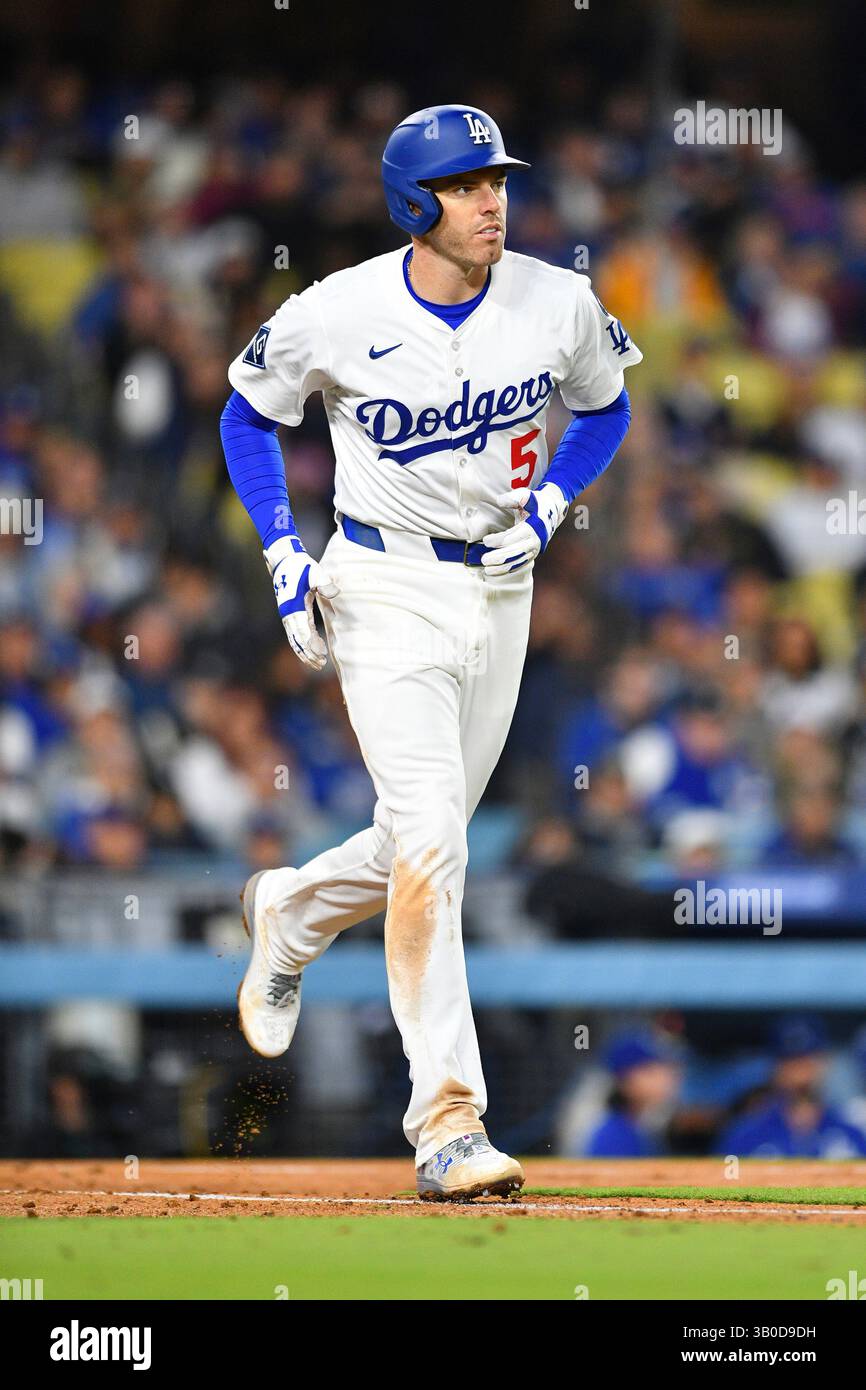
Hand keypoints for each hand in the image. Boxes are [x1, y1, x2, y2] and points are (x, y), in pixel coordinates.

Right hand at [264, 535, 339, 669]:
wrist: (286, 560)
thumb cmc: (302, 566)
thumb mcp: (314, 573)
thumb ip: (323, 583)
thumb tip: (335, 592)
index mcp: (294, 606)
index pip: (302, 632)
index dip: (310, 645)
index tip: (319, 655)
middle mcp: (288, 614)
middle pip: (297, 640)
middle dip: (308, 654)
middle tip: (320, 664)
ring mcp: (287, 615)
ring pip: (295, 639)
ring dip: (305, 652)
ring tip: (318, 663)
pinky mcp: (290, 613)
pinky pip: (295, 633)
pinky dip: (303, 643)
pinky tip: (315, 648)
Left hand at [481, 481, 568, 575]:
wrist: (552, 511)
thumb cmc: (536, 502)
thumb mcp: (526, 496)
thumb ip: (513, 498)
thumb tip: (499, 501)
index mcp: (534, 526)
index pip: (513, 537)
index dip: (498, 540)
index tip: (485, 541)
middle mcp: (535, 540)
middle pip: (515, 553)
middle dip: (499, 558)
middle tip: (483, 560)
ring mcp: (535, 549)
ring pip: (518, 562)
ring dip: (502, 568)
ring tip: (487, 570)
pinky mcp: (533, 554)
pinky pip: (521, 564)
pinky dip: (509, 570)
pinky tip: (496, 572)